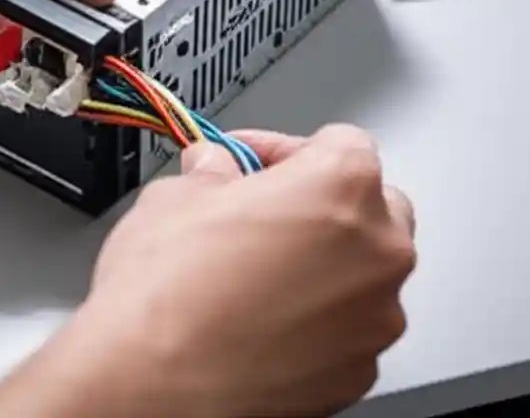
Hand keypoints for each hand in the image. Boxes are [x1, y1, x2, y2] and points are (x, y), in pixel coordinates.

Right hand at [0, 125, 415, 417]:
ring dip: (320, 267)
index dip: (283, 149)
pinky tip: (260, 322)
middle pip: (369, 206)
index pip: (338, 142)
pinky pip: (347, 329)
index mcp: (342, 187)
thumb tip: (215, 172)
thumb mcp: (174, 196)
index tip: (250, 162)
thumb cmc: (165, 299)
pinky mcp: (359, 371)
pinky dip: (315, 322)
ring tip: (253, 276)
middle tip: (259, 215)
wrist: (152, 387)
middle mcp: (377, 251)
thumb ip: (212, 172)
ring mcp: (375, 318)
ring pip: (360, 274)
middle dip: (318, 206)